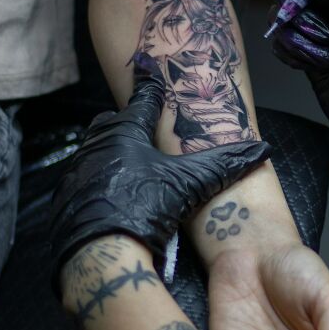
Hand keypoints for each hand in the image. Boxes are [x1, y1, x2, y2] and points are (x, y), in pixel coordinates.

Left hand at [50, 52, 270, 290]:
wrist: (101, 251)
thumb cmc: (146, 206)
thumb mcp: (190, 184)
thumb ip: (223, 166)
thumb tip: (262, 150)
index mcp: (125, 133)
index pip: (142, 102)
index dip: (151, 91)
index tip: (152, 78)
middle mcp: (96, 146)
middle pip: (110, 124)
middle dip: (126, 123)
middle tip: (143, 129)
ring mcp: (77, 174)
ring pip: (95, 154)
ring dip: (112, 156)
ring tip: (132, 166)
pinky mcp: (66, 201)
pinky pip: (85, 184)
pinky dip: (99, 185)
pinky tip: (114, 197)